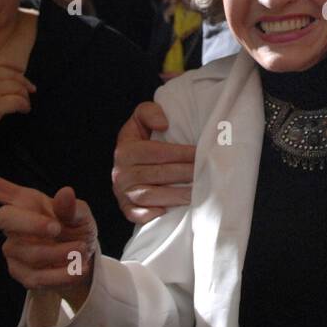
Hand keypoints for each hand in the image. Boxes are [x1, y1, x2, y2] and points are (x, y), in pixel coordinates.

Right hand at [0, 57, 35, 153]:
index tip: (21, 73)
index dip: (14, 68)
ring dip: (25, 95)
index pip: (1, 62)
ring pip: (18, 88)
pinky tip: (24, 110)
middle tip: (30, 89)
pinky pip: (18, 102)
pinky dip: (24, 105)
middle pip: (13, 75)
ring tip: (26, 102)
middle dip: (24, 83)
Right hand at [0, 161, 97, 306]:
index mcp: (26, 202)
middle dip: (32, 224)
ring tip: (81, 250)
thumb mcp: (82, 215)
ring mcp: (13, 250)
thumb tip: (65, 193)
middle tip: (58, 229)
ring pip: (27, 252)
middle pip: (4, 218)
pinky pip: (35, 277)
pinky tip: (77, 269)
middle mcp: (14, 224)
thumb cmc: (77, 230)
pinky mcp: (19, 273)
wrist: (84, 262)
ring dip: (59, 253)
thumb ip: (72, 207)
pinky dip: (61, 274)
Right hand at [112, 100, 194, 224]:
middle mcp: (121, 172)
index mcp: (125, 149)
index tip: (200, 153)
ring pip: (151, 195)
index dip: (180, 153)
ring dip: (176, 195)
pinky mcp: (125, 208)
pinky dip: (151, 214)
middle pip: (158, 174)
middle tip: (206, 173)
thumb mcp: (140, 119)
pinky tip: (169, 211)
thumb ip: (149, 112)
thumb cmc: (141, 140)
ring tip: (198, 193)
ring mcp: (122, 192)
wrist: (126, 162)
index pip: (156, 152)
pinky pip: (137, 214)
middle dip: (185, 174)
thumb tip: (163, 124)